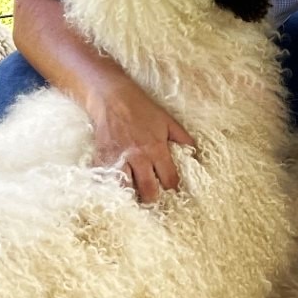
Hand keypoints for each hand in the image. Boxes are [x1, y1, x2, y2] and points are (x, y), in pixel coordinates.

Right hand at [85, 72, 194, 203]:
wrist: (112, 97)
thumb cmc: (142, 108)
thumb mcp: (167, 121)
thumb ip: (182, 138)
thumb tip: (195, 153)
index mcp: (156, 148)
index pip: (169, 178)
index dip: (172, 187)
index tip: (171, 190)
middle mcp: (138, 156)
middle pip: (148, 189)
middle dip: (152, 198)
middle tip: (152, 200)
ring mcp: (118, 158)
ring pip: (125, 188)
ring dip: (130, 195)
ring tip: (133, 197)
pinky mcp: (102, 157)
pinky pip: (106, 179)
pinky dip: (110, 185)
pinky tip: (115, 188)